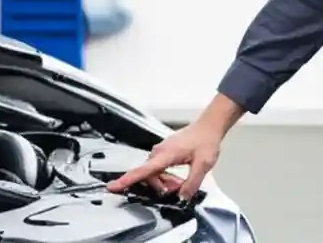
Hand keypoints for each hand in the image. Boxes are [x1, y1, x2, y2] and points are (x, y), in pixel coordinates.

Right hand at [106, 121, 221, 200]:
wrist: (209, 126)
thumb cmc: (206, 141)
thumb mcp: (203, 165)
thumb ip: (192, 183)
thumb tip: (182, 197)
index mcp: (165, 155)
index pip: (143, 170)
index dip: (127, 179)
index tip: (113, 186)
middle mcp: (159, 152)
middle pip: (149, 175)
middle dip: (160, 186)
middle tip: (178, 190)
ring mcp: (161, 150)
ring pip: (154, 173)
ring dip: (164, 182)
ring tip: (181, 184)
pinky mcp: (165, 151)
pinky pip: (159, 168)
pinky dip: (166, 176)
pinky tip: (179, 178)